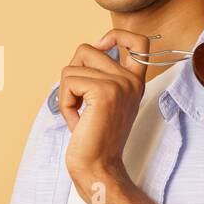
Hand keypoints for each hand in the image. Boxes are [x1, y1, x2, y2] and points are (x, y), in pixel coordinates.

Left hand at [56, 29, 149, 201]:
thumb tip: (89, 49)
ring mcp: (120, 84)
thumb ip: (102, 75)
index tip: (101, 49)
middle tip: (80, 102)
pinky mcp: (104, 91)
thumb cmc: (94, 138)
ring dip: (67, 92)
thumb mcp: (102, 101)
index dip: (115, 35)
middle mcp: (131, 80)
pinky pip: (69, 80)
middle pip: (86, 49)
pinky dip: (65, 101)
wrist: (97, 168)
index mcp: (134, 81)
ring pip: (73, 65)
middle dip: (72, 74)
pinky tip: (76, 120)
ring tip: (79, 114)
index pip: (138, 41)